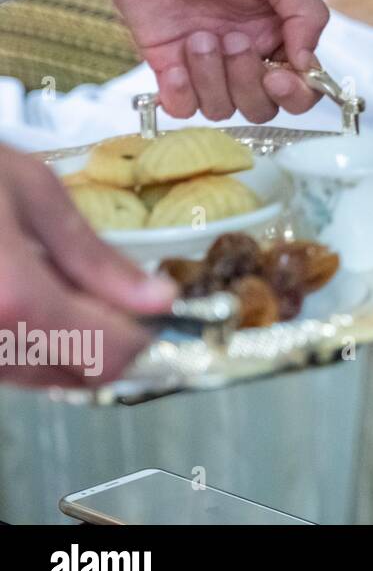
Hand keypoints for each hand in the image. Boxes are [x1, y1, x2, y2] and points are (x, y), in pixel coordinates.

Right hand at [0, 144, 175, 386]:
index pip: (104, 353)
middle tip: (117, 300)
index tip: (156, 312)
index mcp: (11, 296)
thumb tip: (159, 299)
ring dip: (69, 347)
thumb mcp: (32, 193)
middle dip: (108, 343)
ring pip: (37, 377)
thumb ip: (95, 257)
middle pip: (73, 375)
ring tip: (69, 289)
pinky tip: (33, 299)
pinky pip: (1, 365)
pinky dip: (30, 343)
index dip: (142, 339)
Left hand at [69, 0, 327, 122]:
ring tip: (197, 36)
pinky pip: (183, 109)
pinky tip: (174, 64)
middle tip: (233, 41)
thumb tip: (308, 64)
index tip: (278, 78)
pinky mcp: (169, 69)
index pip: (302, 87)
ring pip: (223, 109)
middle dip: (248, 82)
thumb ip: (306, 15)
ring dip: (212, 78)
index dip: (296, 93)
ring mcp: (207, 66)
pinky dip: (181, 94)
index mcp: (277, 34)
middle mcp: (246, 56)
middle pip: (263, 106)